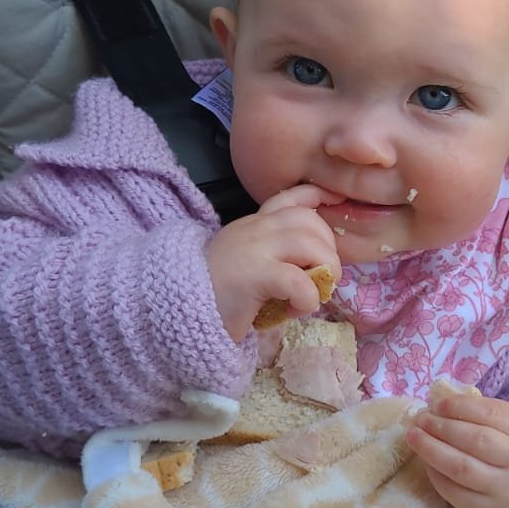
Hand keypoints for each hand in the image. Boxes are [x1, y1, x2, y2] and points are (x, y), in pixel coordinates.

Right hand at [206, 184, 342, 341]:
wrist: (173, 310)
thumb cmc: (213, 296)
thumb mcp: (243, 265)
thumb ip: (270, 256)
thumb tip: (311, 268)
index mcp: (252, 225)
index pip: (289, 197)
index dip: (318, 196)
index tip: (335, 201)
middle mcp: (254, 229)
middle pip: (310, 221)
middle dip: (328, 250)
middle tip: (321, 279)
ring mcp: (254, 249)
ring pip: (311, 244)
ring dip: (324, 271)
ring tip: (311, 294)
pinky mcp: (255, 275)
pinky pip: (299, 281)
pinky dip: (308, 298)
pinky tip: (296, 309)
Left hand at [406, 393, 508, 507]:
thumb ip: (482, 413)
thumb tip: (438, 402)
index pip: (493, 414)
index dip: (460, 406)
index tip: (437, 403)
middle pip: (476, 440)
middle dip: (442, 426)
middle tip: (421, 419)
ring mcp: (502, 490)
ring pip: (460, 467)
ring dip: (431, 449)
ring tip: (413, 436)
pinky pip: (452, 490)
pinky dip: (434, 472)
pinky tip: (425, 460)